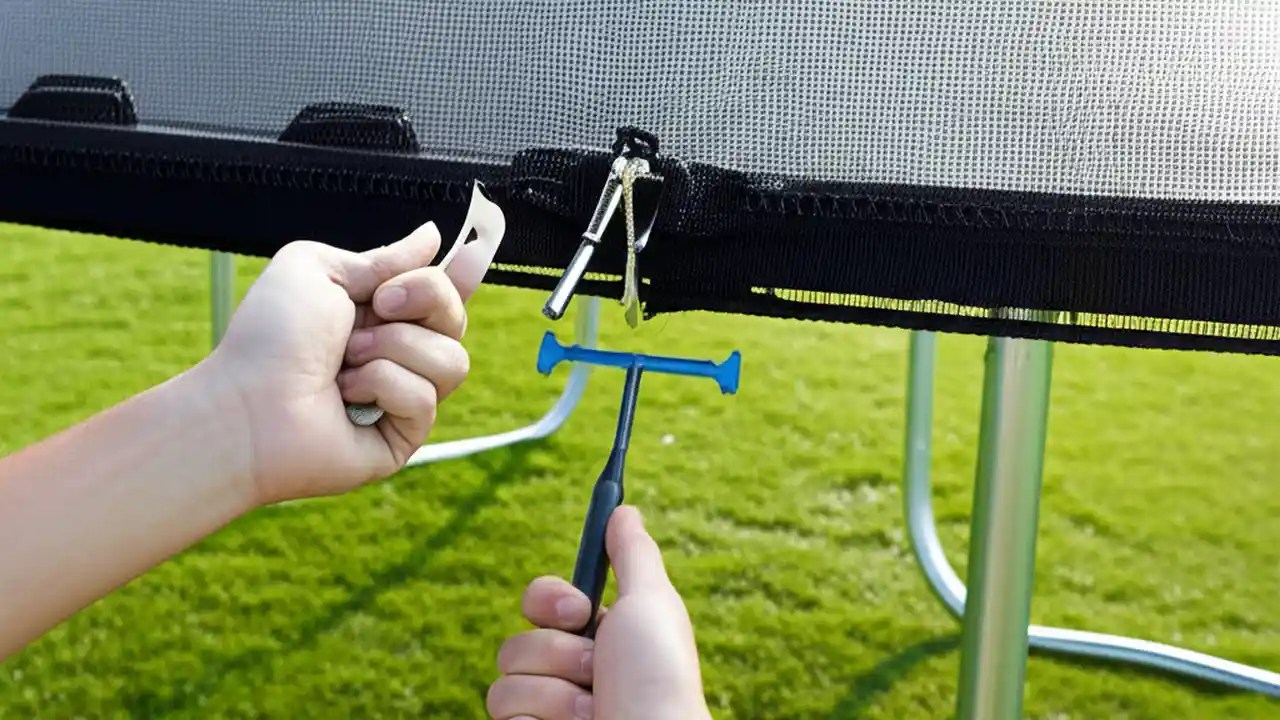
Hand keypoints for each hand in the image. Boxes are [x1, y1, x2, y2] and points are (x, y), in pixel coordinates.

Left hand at [201, 222, 471, 504]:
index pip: (440, 291)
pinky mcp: (402, 436)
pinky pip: (426, 400)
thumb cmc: (269, 337)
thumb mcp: (320, 270)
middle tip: (378, 306)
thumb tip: (432, 237)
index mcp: (378, 313)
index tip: (479, 244)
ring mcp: (402, 397)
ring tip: (344, 363)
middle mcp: (397, 353)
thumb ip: (382, 257)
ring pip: (452, 361)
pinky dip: (384, 387)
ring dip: (394, 350)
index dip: (463, 271)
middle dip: (424, 299)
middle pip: (458, 318)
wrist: (247, 402)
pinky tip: (346, 397)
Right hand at [487, 507, 710, 719]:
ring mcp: (547, 714)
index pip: (539, 602)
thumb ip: (633, 554)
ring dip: (554, 693)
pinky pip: (499, 715)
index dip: (548, 599)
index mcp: (598, 639)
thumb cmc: (661, 683)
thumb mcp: (652, 605)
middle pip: (515, 638)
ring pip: (503, 679)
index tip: (580, 609)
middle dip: (556, 652)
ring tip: (595, 712)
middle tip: (596, 671)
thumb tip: (623, 509)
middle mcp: (570, 676)